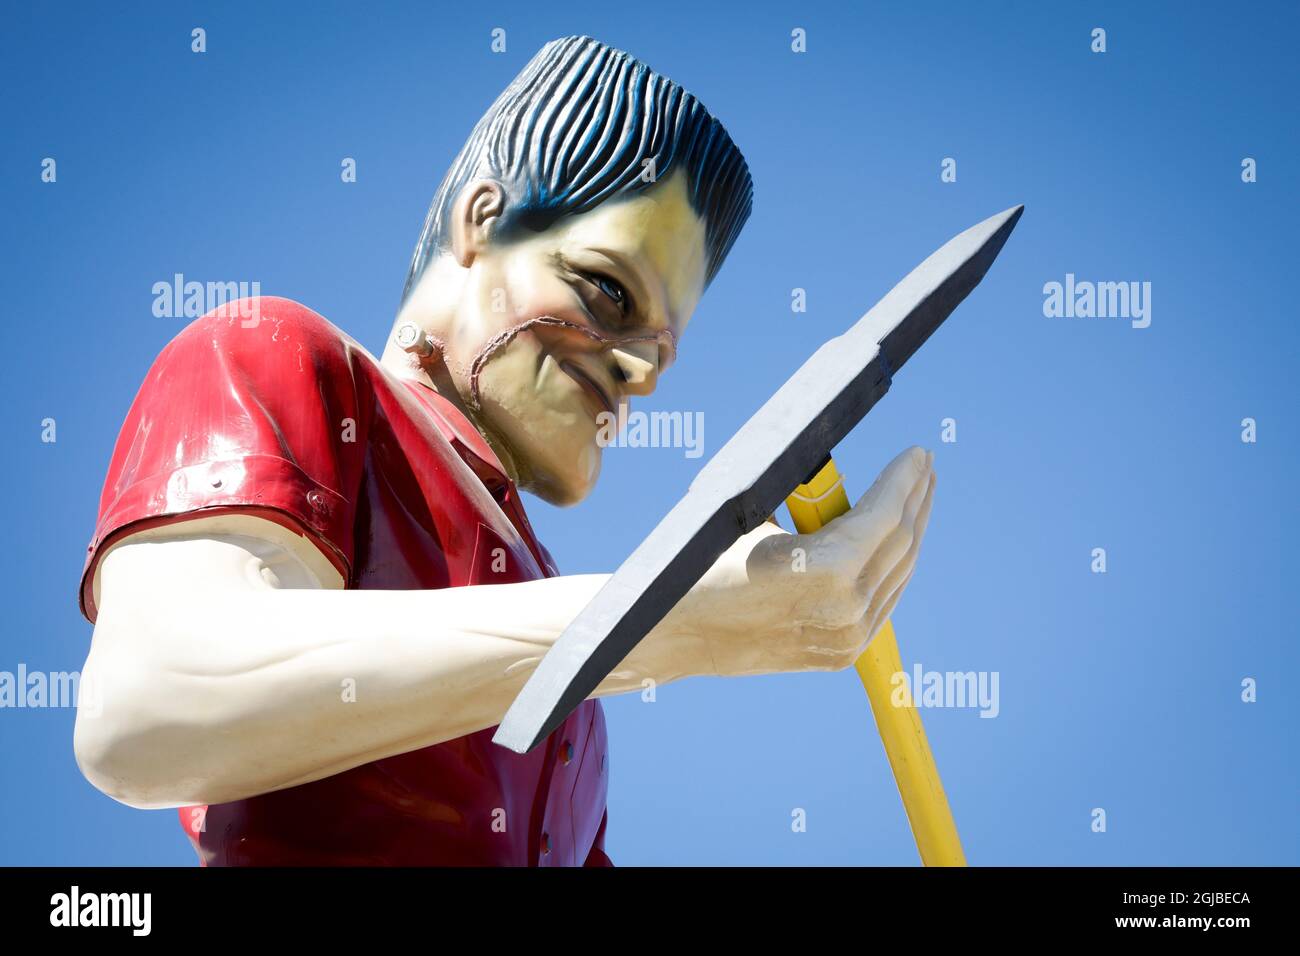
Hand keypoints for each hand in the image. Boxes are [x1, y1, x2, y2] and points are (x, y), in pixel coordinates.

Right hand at [677, 446, 935, 676]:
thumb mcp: (757, 520)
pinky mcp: (843, 653)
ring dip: (911, 530)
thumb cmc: (708, 562)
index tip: (917, 452)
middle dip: (916, 498)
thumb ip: (809, 503)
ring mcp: (847, 637)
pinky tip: (897, 540)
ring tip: (918, 495)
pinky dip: (894, 565)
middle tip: (923, 465)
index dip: (905, 479)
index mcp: (825, 570)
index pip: (885, 514)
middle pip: (900, 542)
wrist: (678, 631)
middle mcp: (845, 609)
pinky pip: (884, 599)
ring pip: (898, 572)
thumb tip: (841, 472)